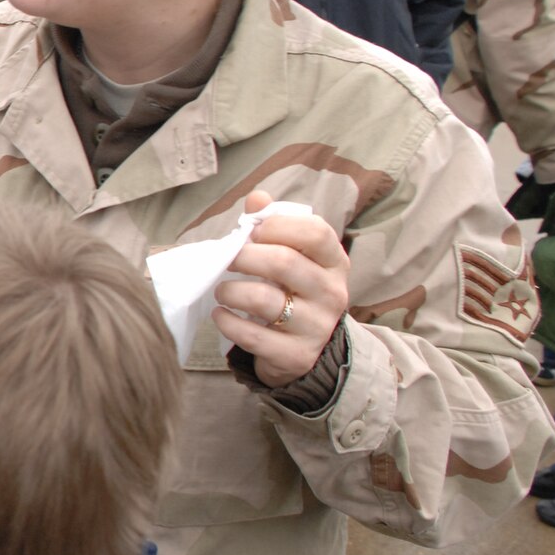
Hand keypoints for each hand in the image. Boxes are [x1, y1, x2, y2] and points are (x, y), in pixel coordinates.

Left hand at [210, 191, 350, 386]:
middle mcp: (333, 293)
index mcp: (334, 262)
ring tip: (221, 291)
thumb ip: (273, 225)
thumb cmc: (292, 291)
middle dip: (244, 257)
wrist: (306, 350)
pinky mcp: (296, 356)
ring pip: (263, 300)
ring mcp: (317, 327)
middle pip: (283, 262)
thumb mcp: (291, 257)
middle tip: (227, 260)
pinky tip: (221, 315)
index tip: (253, 231)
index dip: (277, 225)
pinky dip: (227, 322)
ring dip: (230, 291)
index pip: (315, 232)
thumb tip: (257, 198)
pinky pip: (252, 335)